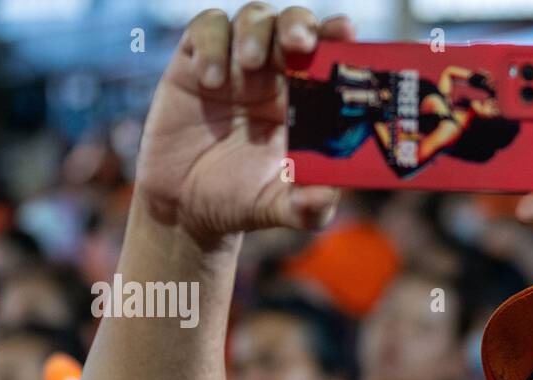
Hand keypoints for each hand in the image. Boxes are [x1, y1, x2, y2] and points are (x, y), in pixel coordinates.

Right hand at [135, 4, 353, 241]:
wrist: (185, 207)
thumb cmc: (242, 200)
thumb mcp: (279, 208)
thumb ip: (307, 206)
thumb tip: (327, 197)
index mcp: (307, 102)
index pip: (330, 57)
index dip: (338, 38)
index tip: (347, 34)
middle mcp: (275, 76)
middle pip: (295, 25)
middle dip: (300, 25)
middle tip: (299, 43)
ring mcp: (235, 66)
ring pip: (254, 18)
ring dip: (256, 32)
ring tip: (249, 63)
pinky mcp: (193, 64)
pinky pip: (205, 30)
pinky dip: (211, 44)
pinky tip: (210, 79)